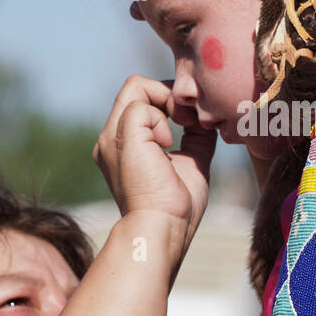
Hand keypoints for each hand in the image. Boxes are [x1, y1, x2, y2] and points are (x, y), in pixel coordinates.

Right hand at [93, 75, 215, 249]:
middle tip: (189, 119)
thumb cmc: (177, 209)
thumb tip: (205, 117)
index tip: (191, 122)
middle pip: (135, 87)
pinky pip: (141, 103)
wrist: (163, 230)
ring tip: (182, 126)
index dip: (168, 100)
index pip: (140, 100)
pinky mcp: (122, 137)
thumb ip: (195, 137)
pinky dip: (162, 116)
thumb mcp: (191, 162)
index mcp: (123, 146)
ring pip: (135, 85)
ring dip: (166, 99)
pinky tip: (168, 143)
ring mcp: (112, 137)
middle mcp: (110, 138)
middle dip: (168, 93)